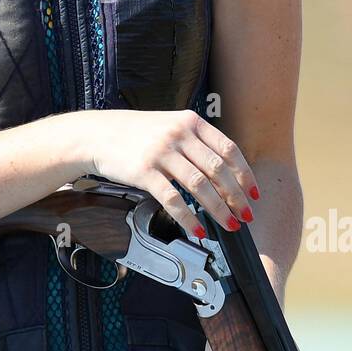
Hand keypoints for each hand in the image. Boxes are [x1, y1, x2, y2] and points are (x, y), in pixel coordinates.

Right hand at [82, 108, 258, 237]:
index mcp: (190, 121)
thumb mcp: (170, 124)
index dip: (245, 174)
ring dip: (219, 209)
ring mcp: (161, 152)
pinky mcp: (144, 171)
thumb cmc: (135, 133)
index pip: (229, 149)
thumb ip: (195, 140)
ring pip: (200, 186)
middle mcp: (179, 134)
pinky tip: (198, 229)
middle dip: (237, 196)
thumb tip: (224, 171)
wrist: (97, 134)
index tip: (254, 193)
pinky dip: (188, 218)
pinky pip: (173, 199)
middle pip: (218, 170)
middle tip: (246, 215)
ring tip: (229, 225)